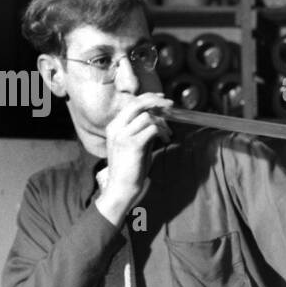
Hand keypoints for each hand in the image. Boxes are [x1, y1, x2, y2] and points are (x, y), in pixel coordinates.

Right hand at [97, 93, 171, 223]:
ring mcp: (122, 135)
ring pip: (147, 116)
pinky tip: (166, 141)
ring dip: (163, 123)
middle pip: (137, 103)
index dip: (149, 98)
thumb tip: (159, 119)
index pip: (131, 103)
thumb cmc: (131, 169)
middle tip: (171, 105)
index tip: (163, 99)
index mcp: (114, 126)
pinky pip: (152, 128)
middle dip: (156, 101)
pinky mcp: (133, 144)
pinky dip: (163, 132)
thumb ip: (143, 131)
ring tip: (168, 135)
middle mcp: (116, 128)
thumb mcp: (136, 145)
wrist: (121, 188)